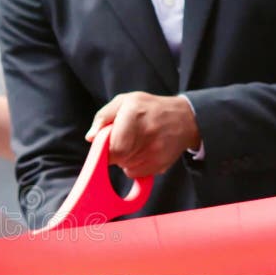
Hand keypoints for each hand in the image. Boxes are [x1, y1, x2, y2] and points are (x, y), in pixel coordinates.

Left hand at [86, 92, 200, 177]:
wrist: (185, 119)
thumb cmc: (150, 109)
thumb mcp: (125, 101)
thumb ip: (103, 116)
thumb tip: (90, 137)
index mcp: (134, 113)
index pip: (112, 145)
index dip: (105, 148)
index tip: (106, 144)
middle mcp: (147, 132)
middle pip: (117, 157)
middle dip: (114, 152)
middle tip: (122, 141)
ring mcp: (156, 151)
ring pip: (125, 166)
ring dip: (125, 159)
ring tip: (136, 144)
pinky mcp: (160, 165)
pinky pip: (136, 173)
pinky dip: (134, 165)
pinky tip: (143, 152)